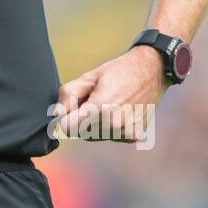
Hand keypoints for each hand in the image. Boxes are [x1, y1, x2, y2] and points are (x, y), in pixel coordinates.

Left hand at [53, 45, 167, 142]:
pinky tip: (120, 111)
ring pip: (95, 136)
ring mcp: (125, 132)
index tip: (72, 108)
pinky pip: (111, 137)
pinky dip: (111, 127)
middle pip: (81, 133)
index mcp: (99, 108)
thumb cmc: (117, 71)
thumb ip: (68, 95)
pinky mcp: (134, 136)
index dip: (66, 118)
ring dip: (96, 124)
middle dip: (82, 119)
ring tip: (110, 104)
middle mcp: (113, 124)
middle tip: (95, 100)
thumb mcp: (88, 77)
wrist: (151, 71)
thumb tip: (56, 116)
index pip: (68, 129)